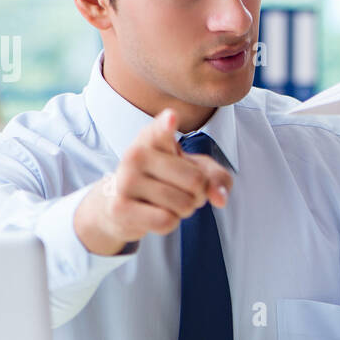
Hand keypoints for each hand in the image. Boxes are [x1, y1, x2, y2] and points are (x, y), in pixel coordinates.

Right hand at [74, 108, 232, 255]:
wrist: (120, 206)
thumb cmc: (163, 181)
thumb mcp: (194, 171)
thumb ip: (216, 178)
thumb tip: (220, 199)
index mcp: (153, 138)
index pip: (161, 130)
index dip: (167, 125)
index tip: (171, 117)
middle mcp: (135, 154)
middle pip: (195, 181)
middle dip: (198, 194)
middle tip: (181, 190)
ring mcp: (125, 180)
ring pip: (183, 204)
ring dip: (184, 209)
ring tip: (167, 202)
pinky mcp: (120, 207)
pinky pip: (166, 220)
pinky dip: (171, 222)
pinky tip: (155, 214)